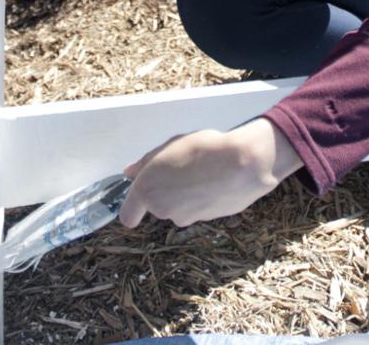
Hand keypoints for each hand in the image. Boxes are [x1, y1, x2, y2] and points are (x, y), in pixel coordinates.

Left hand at [118, 118, 301, 227]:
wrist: (241, 165)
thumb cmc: (201, 149)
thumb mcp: (168, 147)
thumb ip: (144, 163)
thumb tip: (129, 173)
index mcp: (148, 191)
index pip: (128, 216)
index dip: (133, 207)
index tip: (139, 199)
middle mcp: (163, 210)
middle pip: (157, 205)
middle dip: (165, 190)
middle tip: (179, 166)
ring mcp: (186, 218)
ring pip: (178, 207)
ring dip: (184, 194)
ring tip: (200, 171)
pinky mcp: (205, 221)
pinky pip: (196, 209)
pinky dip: (200, 198)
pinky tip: (212, 180)